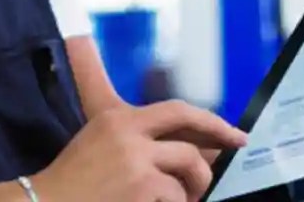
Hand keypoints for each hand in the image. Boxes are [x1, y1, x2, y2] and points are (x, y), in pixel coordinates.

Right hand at [30, 100, 246, 201]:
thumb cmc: (70, 186)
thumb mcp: (99, 146)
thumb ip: (137, 142)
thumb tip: (190, 152)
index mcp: (118, 117)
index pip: (176, 110)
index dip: (210, 121)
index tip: (233, 133)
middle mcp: (128, 131)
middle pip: (190, 132)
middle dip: (216, 147)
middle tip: (228, 160)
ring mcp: (136, 159)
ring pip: (189, 169)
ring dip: (191, 191)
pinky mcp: (141, 186)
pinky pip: (176, 197)